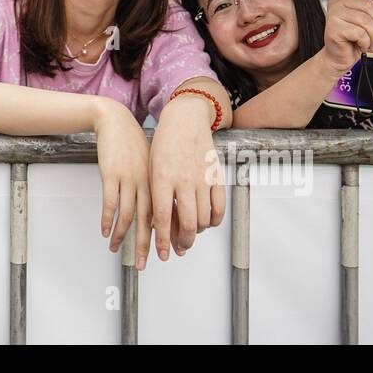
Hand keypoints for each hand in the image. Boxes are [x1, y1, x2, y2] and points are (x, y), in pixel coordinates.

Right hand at [92, 99, 151, 268]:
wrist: (116, 120)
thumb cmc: (132, 143)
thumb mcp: (150, 164)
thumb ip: (153, 187)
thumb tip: (155, 212)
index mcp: (158, 182)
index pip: (165, 216)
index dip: (163, 238)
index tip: (164, 254)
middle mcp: (146, 183)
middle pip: (148, 221)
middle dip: (144, 246)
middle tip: (142, 264)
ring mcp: (129, 179)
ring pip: (128, 215)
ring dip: (121, 236)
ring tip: (115, 249)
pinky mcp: (111, 175)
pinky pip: (110, 202)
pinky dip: (107, 219)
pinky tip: (104, 230)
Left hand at [150, 97, 224, 262]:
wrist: (185, 118)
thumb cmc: (164, 142)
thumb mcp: (152, 168)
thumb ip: (157, 195)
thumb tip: (158, 224)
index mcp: (162, 178)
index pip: (163, 218)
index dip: (163, 240)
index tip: (163, 254)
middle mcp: (183, 180)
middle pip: (188, 224)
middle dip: (184, 243)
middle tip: (180, 249)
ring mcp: (202, 178)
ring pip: (204, 218)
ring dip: (198, 233)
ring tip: (190, 236)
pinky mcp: (216, 176)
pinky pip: (219, 206)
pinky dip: (215, 220)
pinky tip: (208, 223)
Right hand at [319, 0, 372, 74]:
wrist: (340, 57)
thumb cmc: (355, 38)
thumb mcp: (369, 16)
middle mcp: (337, 3)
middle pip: (368, 4)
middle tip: (370, 32)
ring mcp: (332, 15)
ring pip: (366, 21)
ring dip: (371, 35)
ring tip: (364, 39)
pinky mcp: (332, 29)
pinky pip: (360, 33)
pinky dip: (364, 42)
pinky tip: (357, 44)